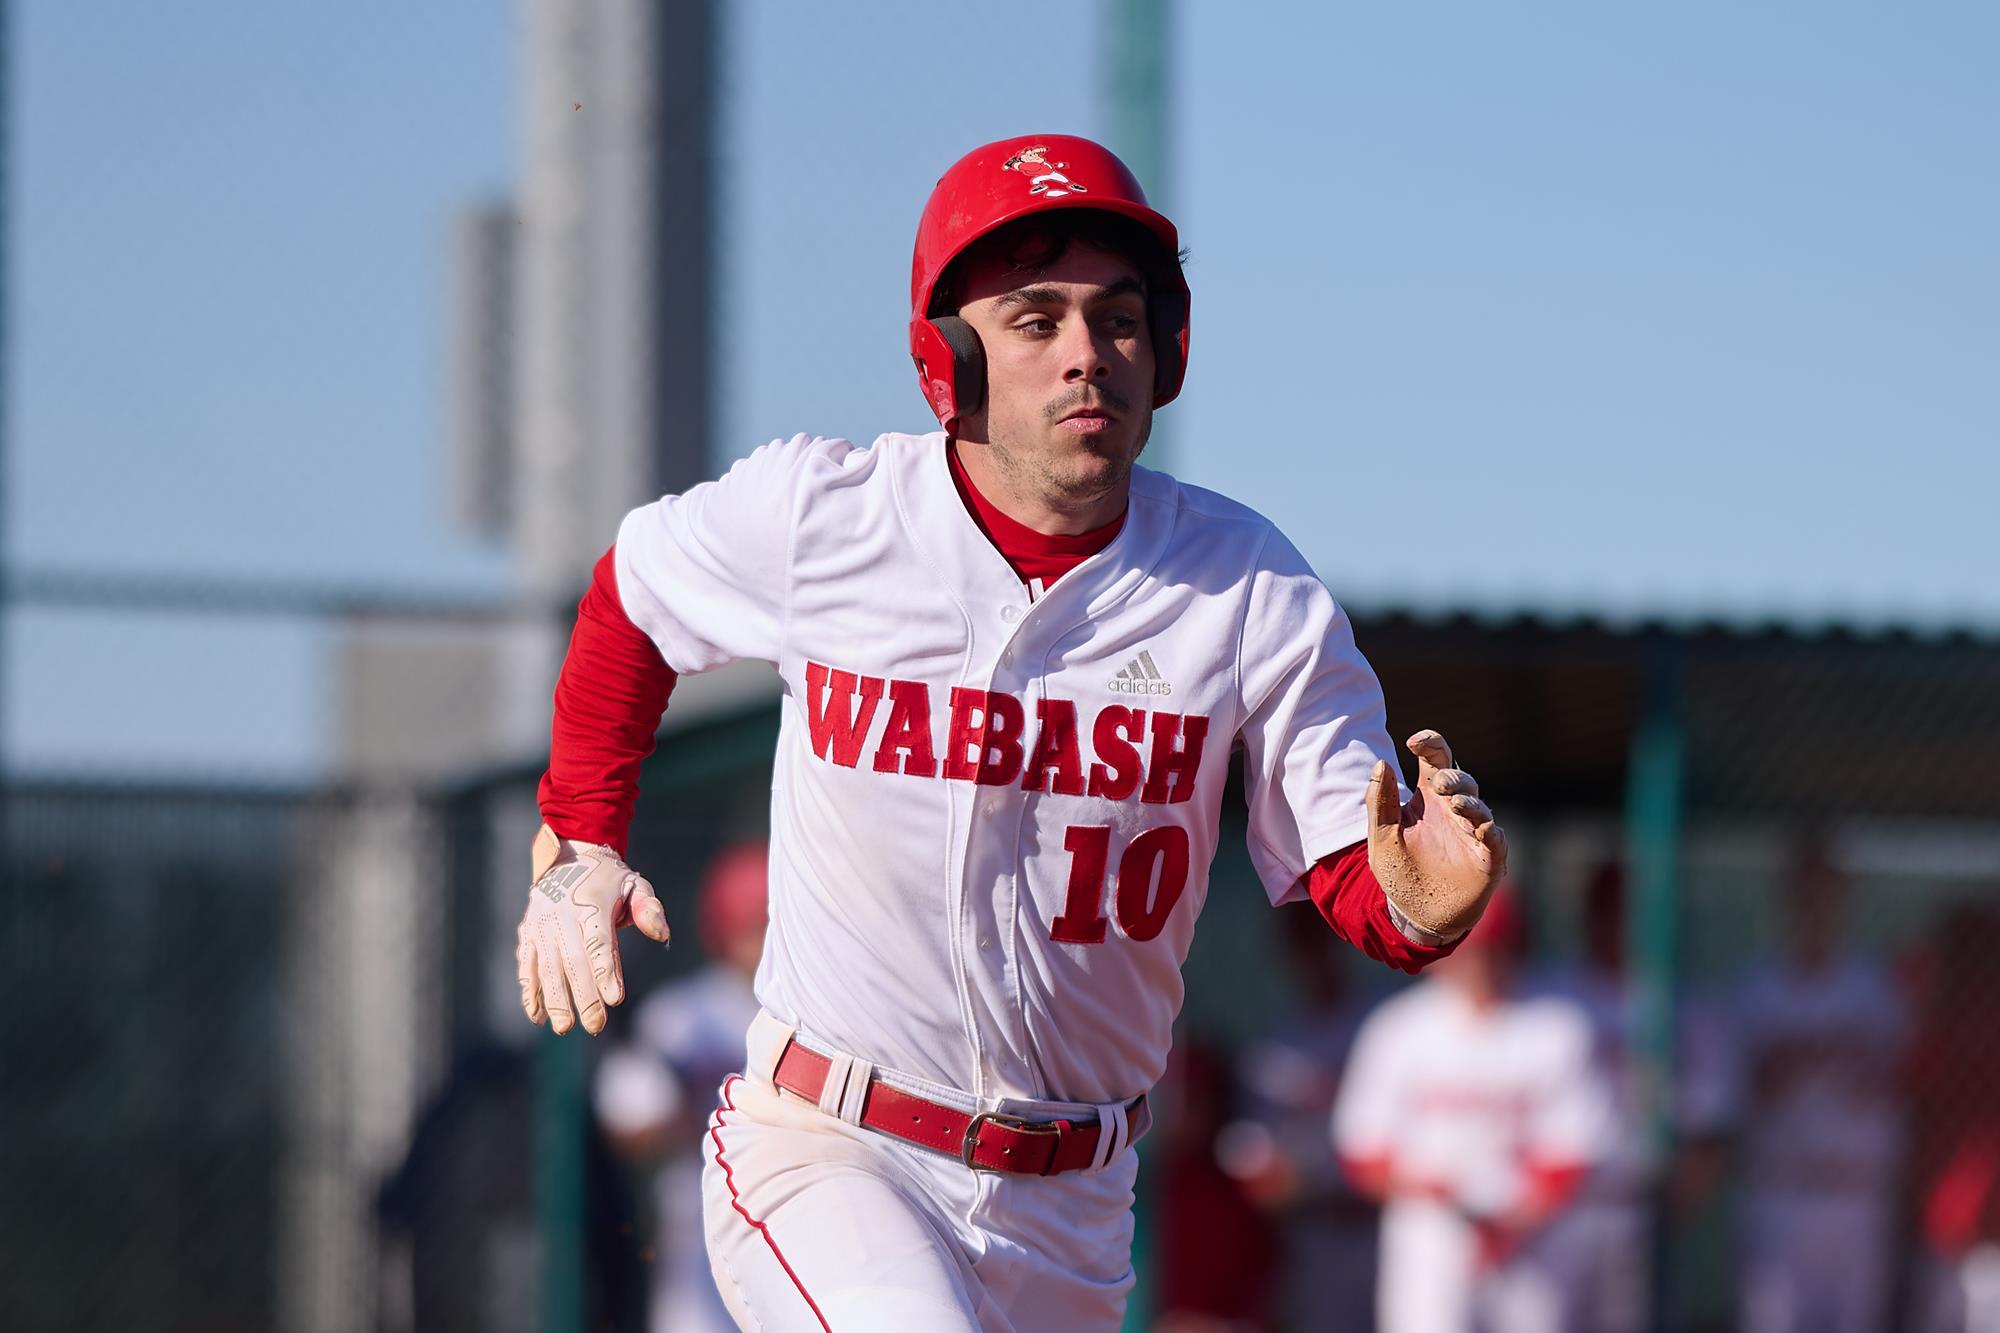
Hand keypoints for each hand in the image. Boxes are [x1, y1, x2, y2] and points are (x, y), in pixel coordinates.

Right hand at [515, 824, 670, 1034]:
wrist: (570, 855)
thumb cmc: (610, 880)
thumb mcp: (635, 884)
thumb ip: (649, 909)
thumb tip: (661, 934)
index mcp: (591, 905)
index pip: (599, 943)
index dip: (606, 971)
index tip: (614, 998)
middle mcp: (562, 915)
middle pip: (572, 961)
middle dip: (583, 995)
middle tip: (594, 1025)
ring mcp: (542, 925)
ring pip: (547, 966)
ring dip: (554, 999)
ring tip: (563, 1027)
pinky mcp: (528, 932)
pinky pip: (527, 964)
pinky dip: (529, 990)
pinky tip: (536, 1016)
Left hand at [1366, 730, 1507, 939]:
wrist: (1417, 915)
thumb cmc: (1401, 871)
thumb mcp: (1381, 837)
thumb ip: (1379, 802)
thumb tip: (1381, 763)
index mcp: (1428, 798)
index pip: (1435, 760)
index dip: (1430, 743)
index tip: (1415, 741)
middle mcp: (1454, 810)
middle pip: (1462, 780)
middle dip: (1452, 777)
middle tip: (1439, 783)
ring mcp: (1473, 833)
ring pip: (1480, 807)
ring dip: (1470, 802)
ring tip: (1455, 803)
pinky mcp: (1488, 859)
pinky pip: (1496, 840)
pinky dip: (1491, 832)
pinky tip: (1482, 830)